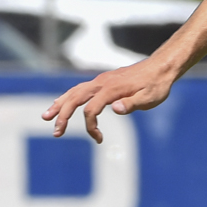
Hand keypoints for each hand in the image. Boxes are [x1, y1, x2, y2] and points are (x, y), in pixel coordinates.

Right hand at [43, 57, 177, 142]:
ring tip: (47, 117)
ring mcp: (101, 81)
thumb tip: (115, 109)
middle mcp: (102, 83)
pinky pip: (80, 89)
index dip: (91, 126)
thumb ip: (132, 104)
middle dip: (63, 115)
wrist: (160, 68)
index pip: (91, 109)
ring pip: (74, 92)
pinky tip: (61, 103)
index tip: (99, 139)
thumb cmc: (156, 85)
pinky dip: (68, 97)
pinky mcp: (102, 81)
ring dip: (60, 104)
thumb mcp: (150, 98)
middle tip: (56, 132)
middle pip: (75, 98)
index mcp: (112, 89)